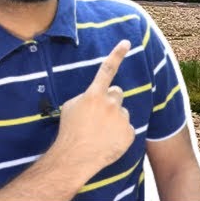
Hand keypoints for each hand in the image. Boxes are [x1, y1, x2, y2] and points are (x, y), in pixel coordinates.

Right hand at [56, 40, 135, 173]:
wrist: (75, 158)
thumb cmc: (69, 132)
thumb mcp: (71, 107)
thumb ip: (87, 97)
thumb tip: (97, 95)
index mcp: (94, 94)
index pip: (107, 69)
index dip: (117, 54)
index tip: (126, 42)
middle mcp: (111, 103)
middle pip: (117, 93)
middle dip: (111, 100)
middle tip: (99, 115)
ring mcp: (121, 118)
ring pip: (122, 112)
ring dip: (114, 118)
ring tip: (100, 132)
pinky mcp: (129, 132)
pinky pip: (126, 128)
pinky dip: (119, 134)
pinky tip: (107, 141)